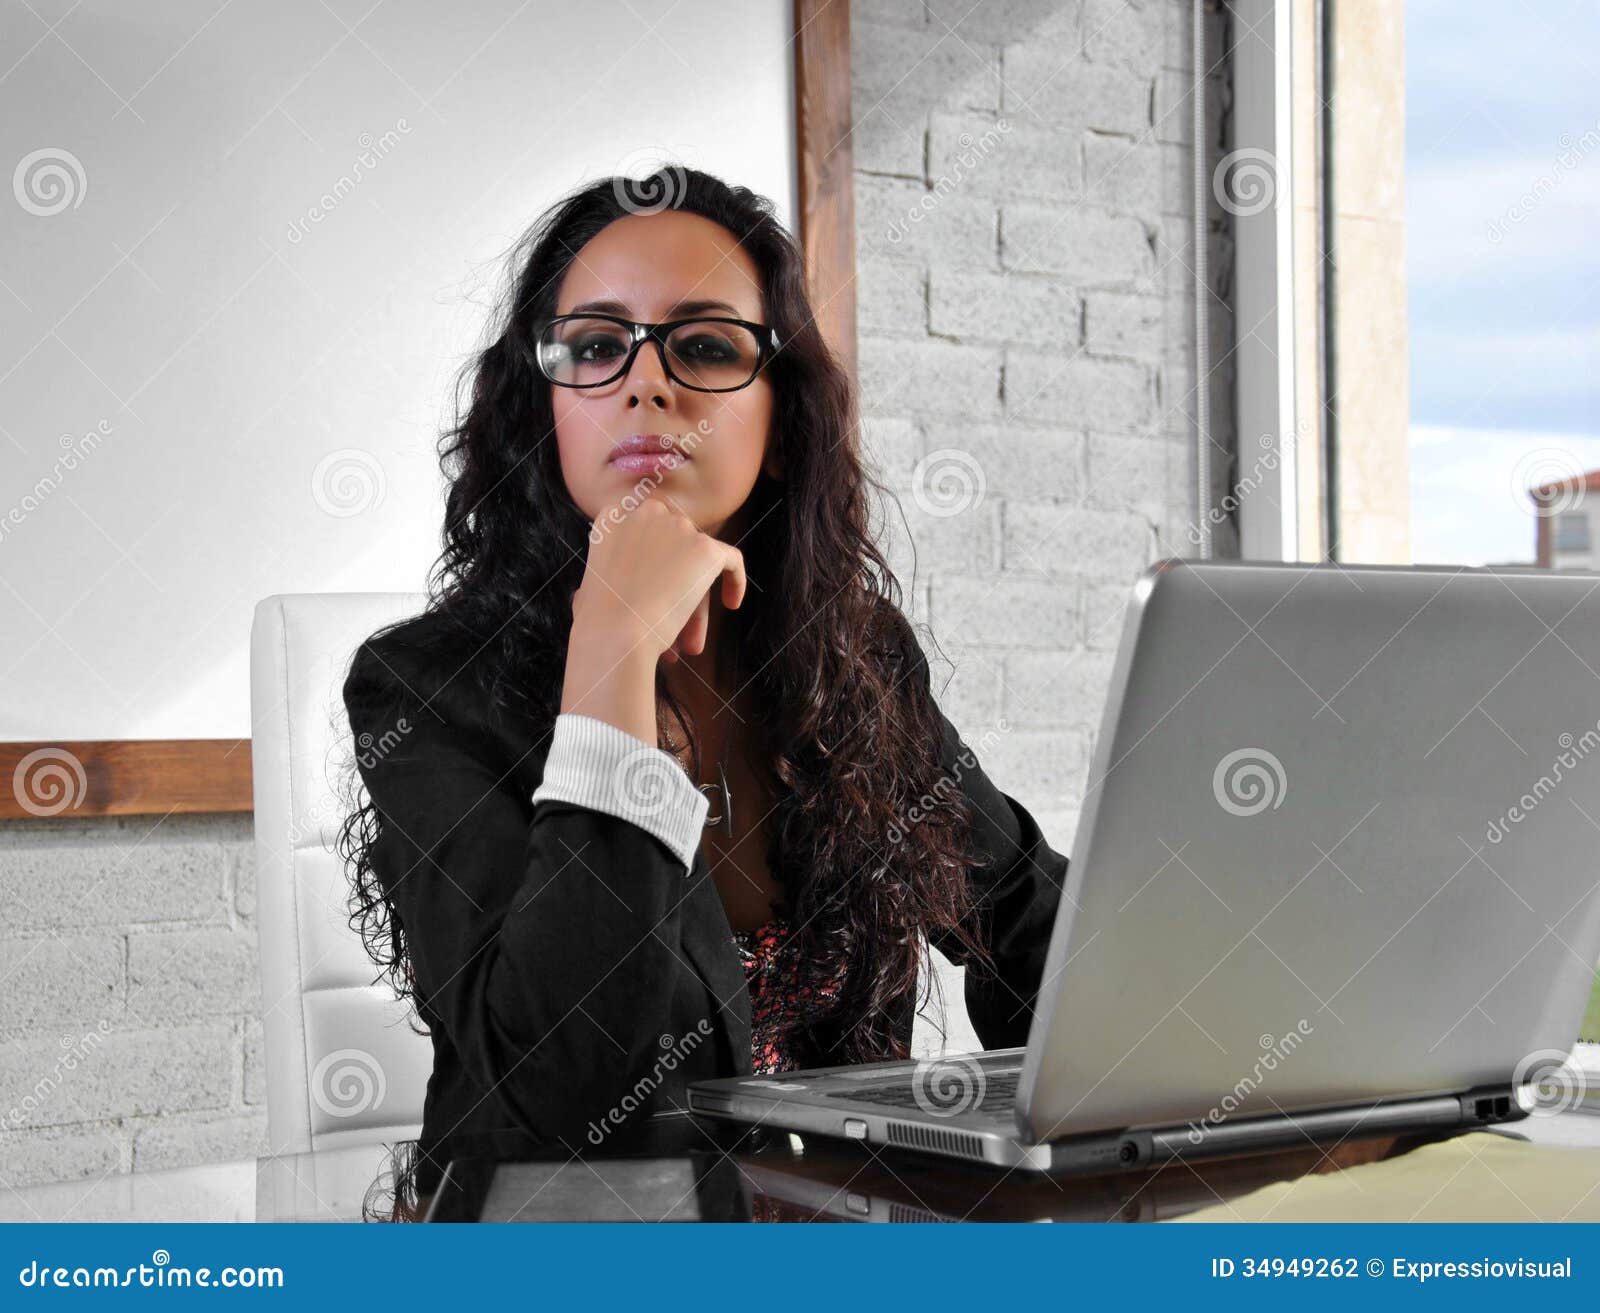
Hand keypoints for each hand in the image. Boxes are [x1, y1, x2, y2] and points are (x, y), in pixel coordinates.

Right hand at [571, 498, 746, 667]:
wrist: (615, 633)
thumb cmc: (597, 620)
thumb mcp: (587, 585)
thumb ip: (605, 573)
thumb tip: (593, 592)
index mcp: (614, 514)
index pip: (648, 525)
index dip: (657, 554)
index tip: (657, 581)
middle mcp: (648, 511)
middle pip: (677, 540)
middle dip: (678, 577)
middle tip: (676, 617)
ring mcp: (679, 527)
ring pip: (700, 559)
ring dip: (697, 597)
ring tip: (691, 640)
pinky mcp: (706, 548)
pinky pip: (732, 560)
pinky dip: (735, 580)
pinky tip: (731, 604)